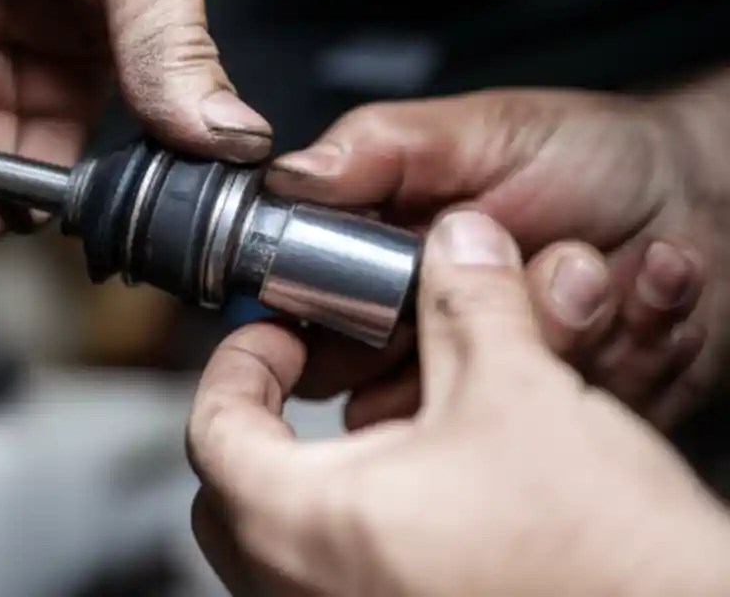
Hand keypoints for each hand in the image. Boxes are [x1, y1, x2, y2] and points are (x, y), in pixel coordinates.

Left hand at [187, 212, 729, 595]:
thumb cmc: (594, 553)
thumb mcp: (520, 392)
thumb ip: (471, 303)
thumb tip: (458, 244)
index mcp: (300, 519)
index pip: (212, 424)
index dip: (240, 362)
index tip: (278, 335)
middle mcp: (299, 590)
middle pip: (230, 494)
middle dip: (262, 426)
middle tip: (307, 383)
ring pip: (280, 547)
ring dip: (311, 482)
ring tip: (373, 438)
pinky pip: (330, 584)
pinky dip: (352, 534)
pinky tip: (419, 505)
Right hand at [268, 88, 727, 430]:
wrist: (704, 188)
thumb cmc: (588, 153)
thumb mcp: (480, 130)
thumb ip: (380, 150)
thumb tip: (289, 177)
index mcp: (387, 283)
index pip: (317, 337)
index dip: (343, 326)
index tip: (396, 303)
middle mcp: (435, 346)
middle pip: (402, 396)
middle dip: (480, 326)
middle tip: (546, 259)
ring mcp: (505, 388)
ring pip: (499, 407)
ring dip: (569, 324)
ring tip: (600, 263)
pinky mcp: (578, 416)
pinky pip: (592, 410)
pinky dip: (639, 337)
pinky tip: (653, 281)